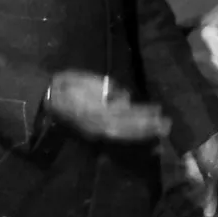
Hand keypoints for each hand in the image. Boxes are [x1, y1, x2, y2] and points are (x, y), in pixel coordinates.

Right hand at [45, 71, 170, 142]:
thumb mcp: (91, 81)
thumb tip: (127, 100)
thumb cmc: (70, 84)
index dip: (144, 115)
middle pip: (130, 128)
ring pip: (126, 134)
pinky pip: (118, 135)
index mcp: (100, 111)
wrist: (49, 98)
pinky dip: (132, 135)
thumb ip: (111, 90)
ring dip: (143, 133)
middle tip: (168, 125)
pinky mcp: (95, 133)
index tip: (160, 111)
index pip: (128, 115)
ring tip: (160, 129)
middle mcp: (101, 125)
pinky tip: (143, 134)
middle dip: (149, 127)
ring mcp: (98, 131)